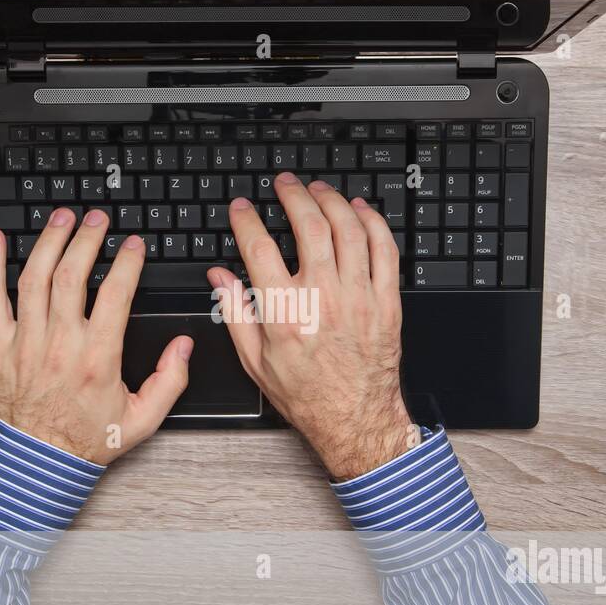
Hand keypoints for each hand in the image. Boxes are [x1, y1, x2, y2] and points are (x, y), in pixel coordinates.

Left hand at [0, 208, 191, 464]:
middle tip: (97, 218)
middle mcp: (60, 345)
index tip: (134, 245)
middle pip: (72, 276)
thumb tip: (184, 346)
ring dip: (49, 242)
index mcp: (98, 359)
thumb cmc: (86, 441)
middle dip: (87, 239)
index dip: (127, 263)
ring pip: (35, 279)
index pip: (115, 295)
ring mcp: (25, 343)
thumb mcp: (143, 420)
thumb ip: (170, 381)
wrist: (37, 464)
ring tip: (62, 217)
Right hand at [207, 172, 418, 479]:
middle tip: (285, 184)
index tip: (242, 208)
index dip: (247, 220)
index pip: (259, 249)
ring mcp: (359, 297)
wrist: (355, 420)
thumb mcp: (255, 361)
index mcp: (285, 314)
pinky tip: (360, 211)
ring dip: (332, 201)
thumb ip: (235, 313)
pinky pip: (385, 250)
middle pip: (309, 226)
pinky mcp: (386, 302)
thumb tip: (219, 278)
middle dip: (294, 195)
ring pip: (349, 230)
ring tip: (319, 191)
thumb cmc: (307, 395)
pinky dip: (373, 223)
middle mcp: (323, 299)